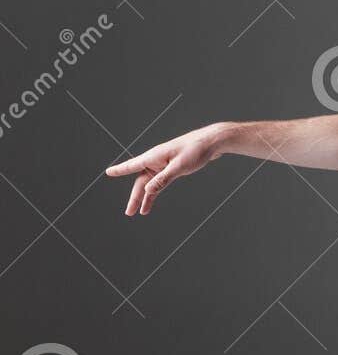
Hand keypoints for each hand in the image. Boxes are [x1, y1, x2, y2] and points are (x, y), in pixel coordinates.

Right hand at [104, 125, 226, 215]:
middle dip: (135, 197)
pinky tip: (151, 199)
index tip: (108, 172)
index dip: (120, 170)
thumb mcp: (179, 166)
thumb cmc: (195, 150)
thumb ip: (163, 179)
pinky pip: (160, 182)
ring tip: (141, 212)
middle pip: (141, 181)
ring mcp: (164, 164)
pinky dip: (156, 191)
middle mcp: (156, 160)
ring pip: (150, 183)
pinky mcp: (172, 167)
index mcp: (154, 156)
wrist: (212, 142)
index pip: (133, 165)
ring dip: (146, 197)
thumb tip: (147, 190)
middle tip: (129, 212)